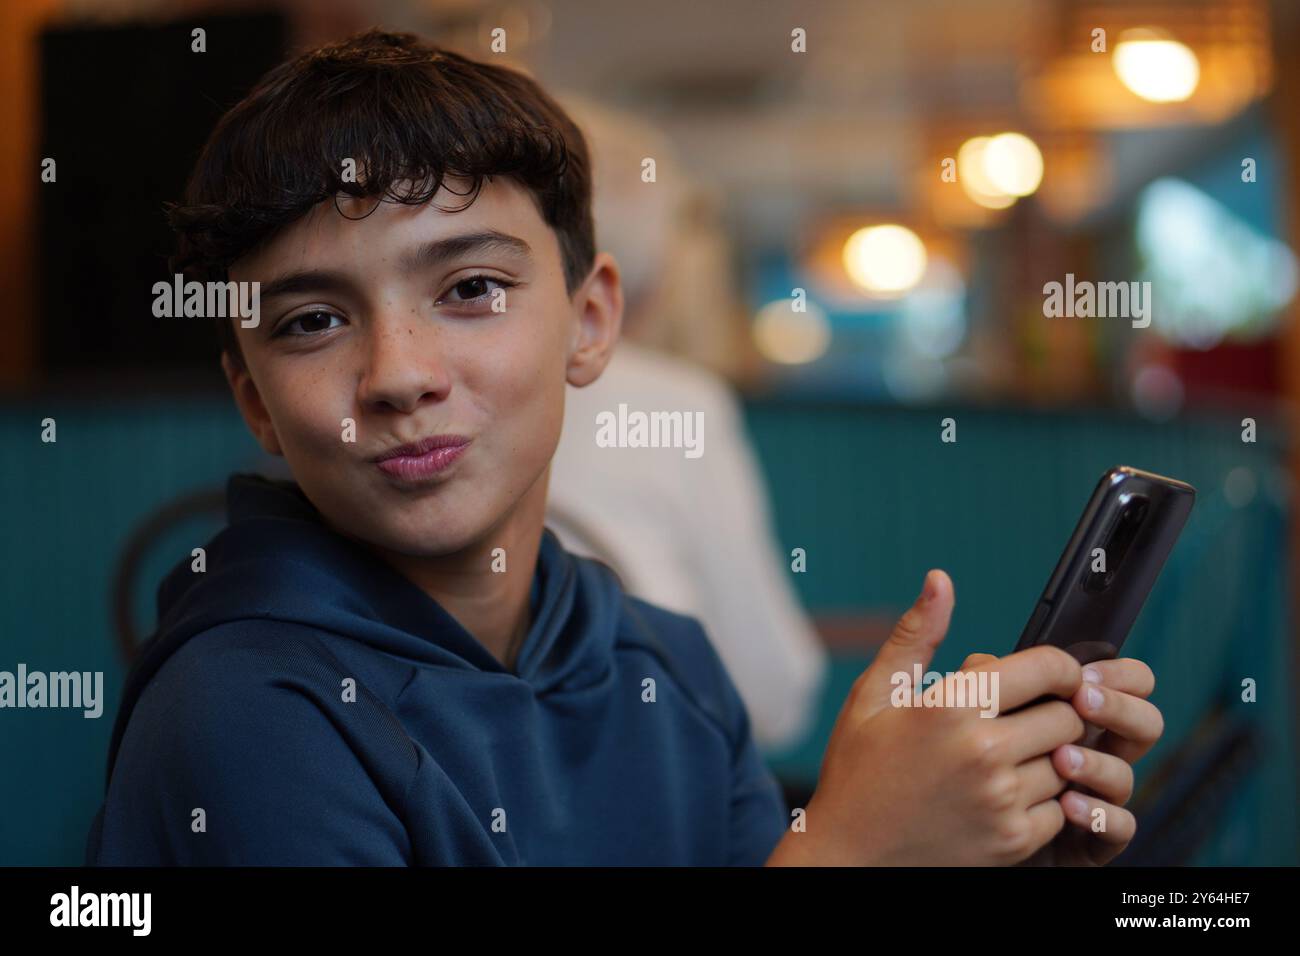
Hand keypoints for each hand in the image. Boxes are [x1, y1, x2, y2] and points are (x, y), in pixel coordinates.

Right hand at [767, 570, 1085, 865]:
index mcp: (951, 707)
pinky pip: (1063, 806)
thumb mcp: (874, 694)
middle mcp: (982, 752)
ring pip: (1070, 760)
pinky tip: (1011, 790)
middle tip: (1027, 715)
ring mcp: (1001, 800)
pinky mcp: (1013, 841)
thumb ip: (917, 635)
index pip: (1048, 668)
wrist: (848, 856)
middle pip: (1068, 713)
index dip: (1058, 666)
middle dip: (1056, 708)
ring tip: (1016, 753)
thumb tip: (940, 579)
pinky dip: (1049, 797)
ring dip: (1054, 754)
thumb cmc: (858, 771)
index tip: (1048, 674)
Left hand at [963, 653, 1162, 865]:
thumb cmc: (960, 765)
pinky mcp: (1091, 840)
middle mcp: (1095, 752)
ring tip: (1061, 759)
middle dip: (1119, 709)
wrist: (947, 830)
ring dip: (1098, 763)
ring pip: (1125, 775)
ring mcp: (1096, 795)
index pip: (1128, 684)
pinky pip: (1119, 828)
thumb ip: (985, 680)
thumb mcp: (968, 716)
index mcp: (1076, 714)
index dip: (1118, 674)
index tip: (1082, 675)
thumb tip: (991, 656)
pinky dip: (1101, 814)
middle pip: (1145, 724)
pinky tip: (1069, 804)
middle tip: (1083, 702)